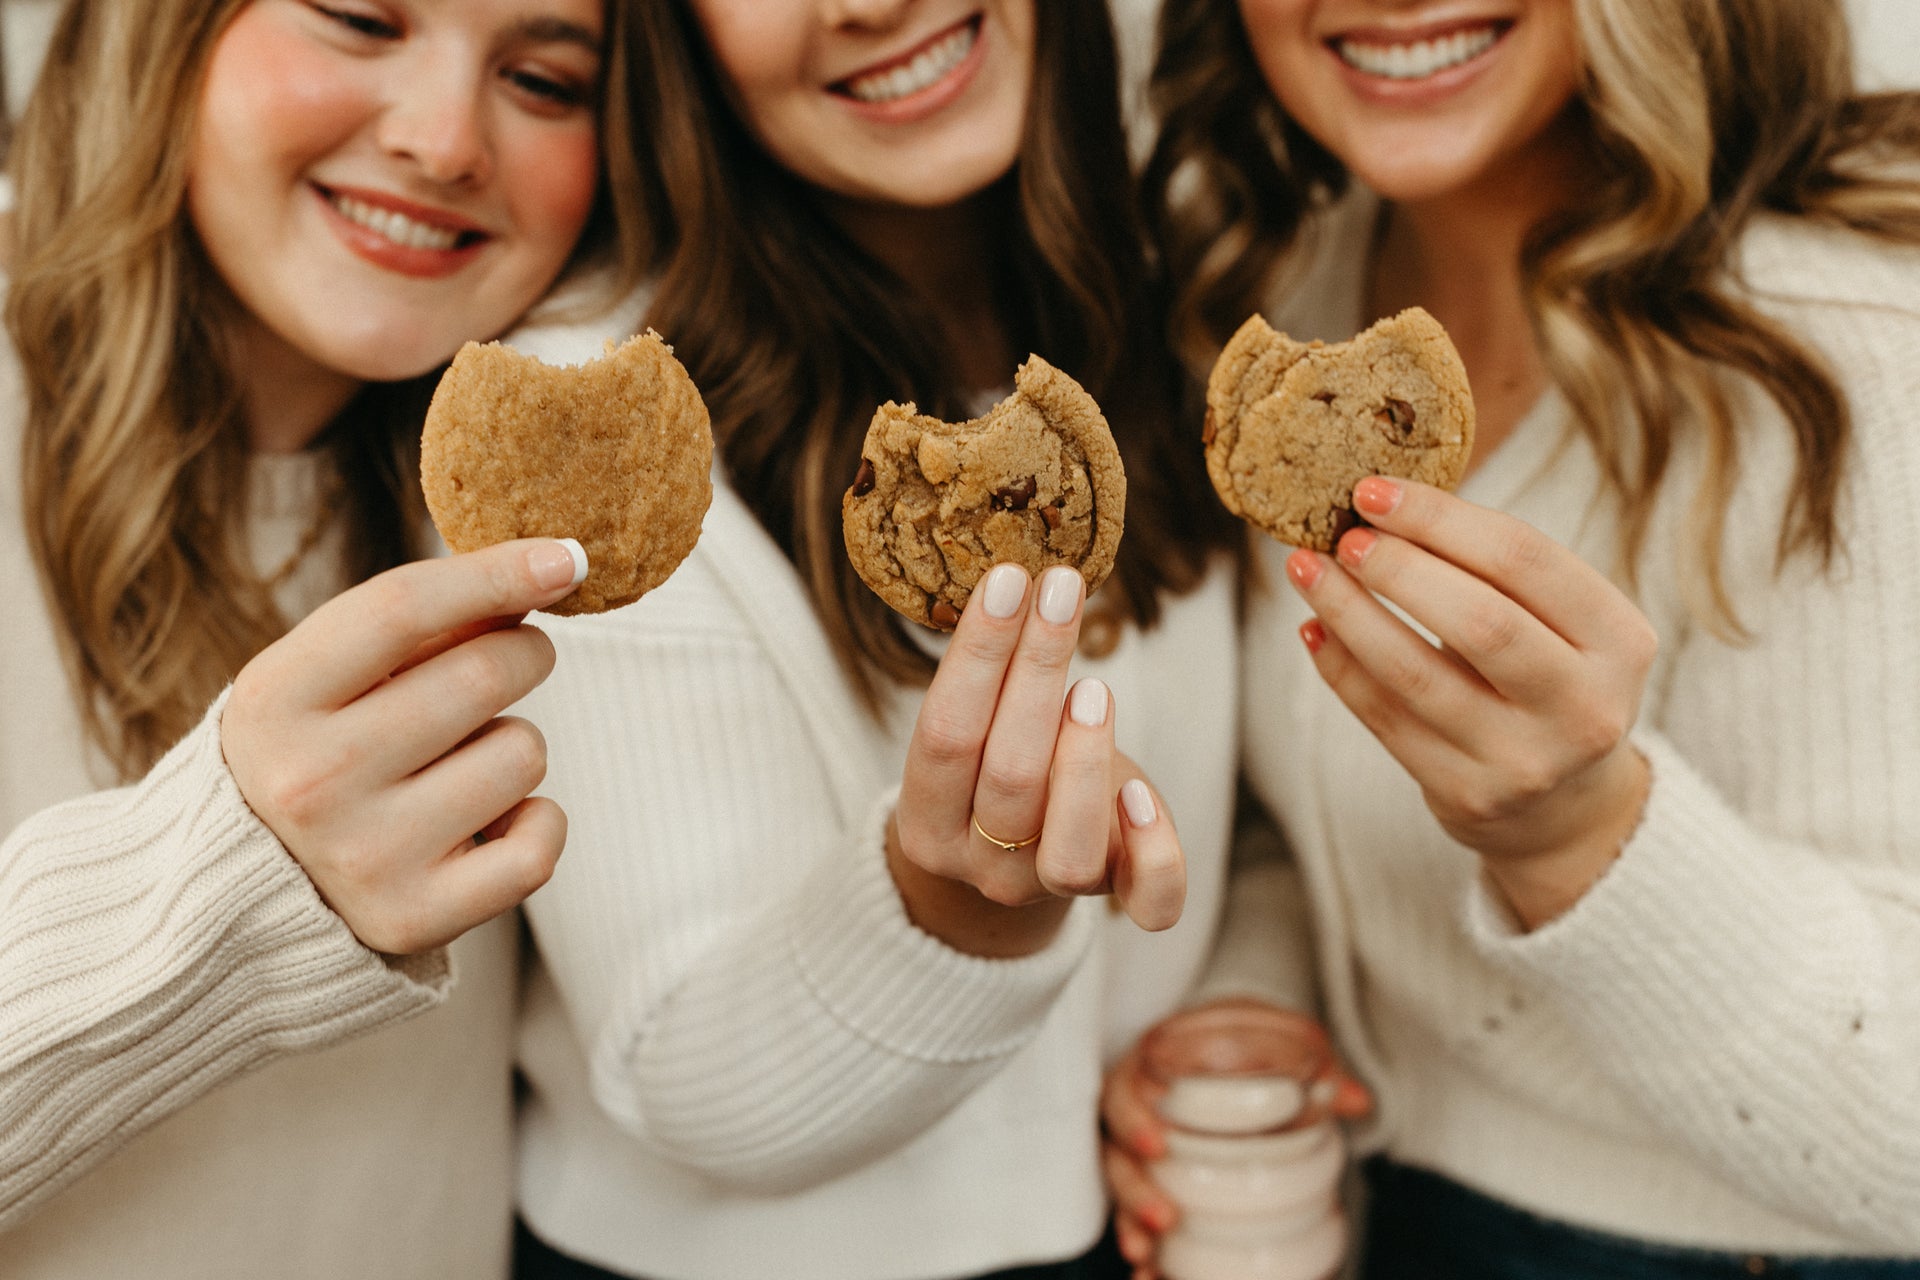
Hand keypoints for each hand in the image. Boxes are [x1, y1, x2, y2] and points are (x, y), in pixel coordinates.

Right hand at [222, 538, 588, 953]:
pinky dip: (538, 822)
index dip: (494, 573)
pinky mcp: (414, 918)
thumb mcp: (328, 676)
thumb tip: (549, 565)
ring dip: (516, 743)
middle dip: (522, 653)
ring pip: (522, 751)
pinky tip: (492, 823)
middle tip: (509, 660)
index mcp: (274, 700)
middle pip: (482, 674)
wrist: (253, 893)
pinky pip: (541, 844)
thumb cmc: (318, 750)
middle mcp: (310, 781)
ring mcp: (362, 857)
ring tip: (461, 763)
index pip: (401, 608)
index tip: (565, 558)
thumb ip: (418, 622)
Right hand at [890, 564, 1185, 957]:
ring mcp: (1047, 891)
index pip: (944, 734)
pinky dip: (1155, 850)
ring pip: (1068, 850)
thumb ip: (991, 686)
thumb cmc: (995, 770)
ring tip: (1094, 686)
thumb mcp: (976, 733)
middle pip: (1007, 777)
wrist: (1013, 865)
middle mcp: (983, 865)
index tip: (1008, 580)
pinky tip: (1144, 793)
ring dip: (1083, 759)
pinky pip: (1147, 901)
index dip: (977, 654)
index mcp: (929, 822)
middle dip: (1035, 672)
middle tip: (1061, 591)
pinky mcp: (1115, 899)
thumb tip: (1025, 577)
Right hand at [1100, 1000, 1371, 1278]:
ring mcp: (1137, 1141)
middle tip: (1164, 1214)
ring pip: (1118, 1181)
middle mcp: (1137, 1104)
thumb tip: (1356, 1101)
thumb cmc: (1248, 1041)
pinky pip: (1128, 1206)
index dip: (1132, 1117)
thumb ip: (1316, 1065)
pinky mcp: (1146, 1173)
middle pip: (1114, 1146)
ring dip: (1132, 1217)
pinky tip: (1147, 1264)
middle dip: (1133, 1183)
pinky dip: (1135, 1234)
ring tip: (1151, 1249)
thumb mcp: (1280, 1039)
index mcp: (1153, 1064)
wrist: (1234, 1043)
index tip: (1156, 1144)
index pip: (1124, 1088)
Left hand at [1286, 477, 1657, 925]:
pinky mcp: (1469, 797)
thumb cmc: (1549, 680)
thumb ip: (1497, 570)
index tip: (1374, 491)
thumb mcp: (1562, 624)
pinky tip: (1313, 629)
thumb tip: (1380, 504)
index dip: (1440, 519)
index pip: (1523, 560)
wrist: (1567, 808)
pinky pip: (1386, 721)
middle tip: (1342, 535)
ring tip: (1307, 569)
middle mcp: (1584, 706)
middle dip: (1398, 568)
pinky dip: (1341, 669)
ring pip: (1417, 676)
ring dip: (1349, 614)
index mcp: (1620, 641)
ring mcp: (1526, 761)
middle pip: (1479, 620)